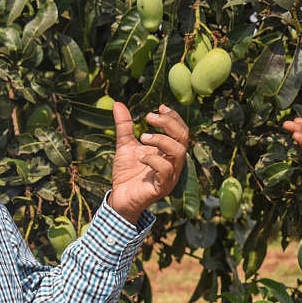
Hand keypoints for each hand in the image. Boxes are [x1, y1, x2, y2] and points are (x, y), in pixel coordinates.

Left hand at [108, 103, 190, 223]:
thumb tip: (118, 104)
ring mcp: (170, 175)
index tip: (160, 107)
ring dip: (161, 140)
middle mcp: (173, 162)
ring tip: (143, 137)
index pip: (181, 130)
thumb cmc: (127, 173)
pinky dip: (153, 159)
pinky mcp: (162, 186)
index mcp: (168, 151)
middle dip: (168, 123)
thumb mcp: (125, 145)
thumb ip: (124, 126)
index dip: (173, 117)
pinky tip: (141, 157)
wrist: (120, 198)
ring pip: (178, 152)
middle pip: (183, 137)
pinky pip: (166, 170)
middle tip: (149, 117)